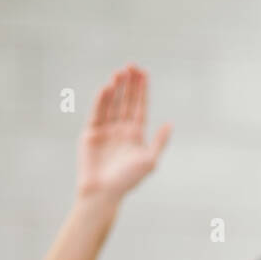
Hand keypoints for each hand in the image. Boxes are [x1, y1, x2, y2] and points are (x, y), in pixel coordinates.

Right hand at [77, 64, 170, 199]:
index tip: (144, 72)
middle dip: (129, 84)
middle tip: (131, 66)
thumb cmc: (128, 180)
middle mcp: (121, 130)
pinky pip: (97, 113)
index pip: (139, 107)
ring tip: (120, 73)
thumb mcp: (149, 161)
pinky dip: (102, 100)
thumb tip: (169, 124)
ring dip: (116, 88)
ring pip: (112, 104)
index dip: (142, 90)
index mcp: (136, 135)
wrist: (103, 192)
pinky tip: (107, 88)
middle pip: (126, 101)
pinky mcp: (91, 133)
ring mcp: (106, 131)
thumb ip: (159, 142)